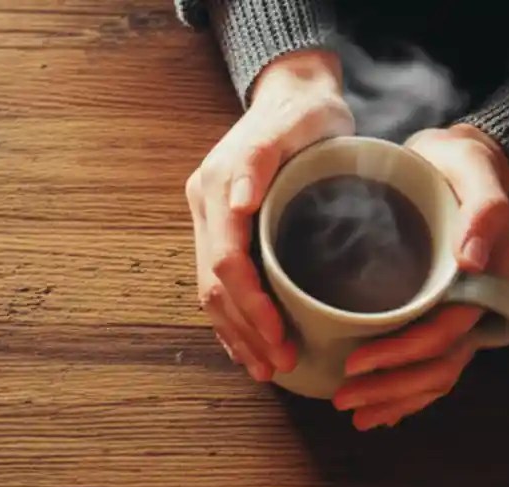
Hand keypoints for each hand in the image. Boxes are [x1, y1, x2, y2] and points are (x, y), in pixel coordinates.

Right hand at [188, 49, 353, 380]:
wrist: (294, 95)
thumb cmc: (303, 113)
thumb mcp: (291, 126)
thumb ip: (259, 160)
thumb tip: (237, 201)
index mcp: (214, 189)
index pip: (225, 262)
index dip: (250, 305)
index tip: (280, 336)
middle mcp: (205, 209)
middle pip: (214, 287)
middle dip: (246, 332)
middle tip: (279, 365)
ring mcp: (209, 222)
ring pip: (212, 293)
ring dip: (237, 336)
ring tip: (266, 368)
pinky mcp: (222, 232)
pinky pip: (219, 284)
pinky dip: (233, 321)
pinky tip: (250, 346)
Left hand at [335, 124, 508, 429]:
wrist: (451, 162)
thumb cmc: (456, 166)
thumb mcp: (471, 170)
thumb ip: (483, 210)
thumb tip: (471, 257)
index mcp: (486, 280)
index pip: (446, 333)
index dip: (402, 353)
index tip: (355, 363)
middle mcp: (475, 304)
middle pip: (440, 365)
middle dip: (392, 388)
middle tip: (343, 400)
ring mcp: (457, 314)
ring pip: (435, 373)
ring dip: (396, 399)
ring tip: (353, 413)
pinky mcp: (436, 315)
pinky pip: (428, 365)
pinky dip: (403, 391)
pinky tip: (375, 408)